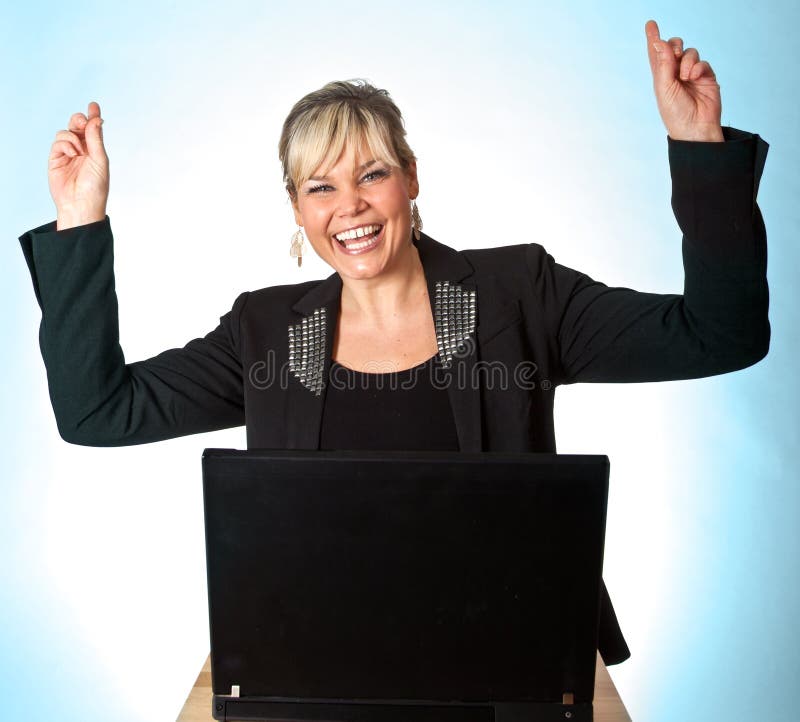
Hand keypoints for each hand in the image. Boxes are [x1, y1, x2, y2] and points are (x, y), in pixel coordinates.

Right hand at [48, 101, 109, 228]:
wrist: (80, 204)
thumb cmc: (95, 187)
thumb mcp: (100, 161)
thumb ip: (96, 139)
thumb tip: (96, 119)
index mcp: (96, 151)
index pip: (93, 129)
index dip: (93, 116)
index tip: (93, 105)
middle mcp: (82, 150)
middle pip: (77, 126)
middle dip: (79, 120)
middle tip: (82, 121)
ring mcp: (68, 154)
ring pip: (66, 132)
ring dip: (73, 136)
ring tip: (79, 150)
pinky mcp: (56, 159)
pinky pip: (58, 142)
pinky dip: (65, 144)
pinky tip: (72, 154)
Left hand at [645, 20, 723, 141]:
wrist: (695, 128)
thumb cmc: (675, 114)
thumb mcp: (664, 89)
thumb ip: (662, 65)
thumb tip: (658, 42)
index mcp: (661, 77)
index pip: (656, 54)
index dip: (653, 38)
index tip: (650, 24)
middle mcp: (675, 73)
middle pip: (674, 47)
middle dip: (673, 46)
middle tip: (673, 56)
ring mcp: (691, 74)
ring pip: (689, 52)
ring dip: (686, 60)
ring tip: (685, 76)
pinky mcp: (706, 76)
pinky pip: (702, 62)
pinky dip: (698, 66)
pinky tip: (694, 77)